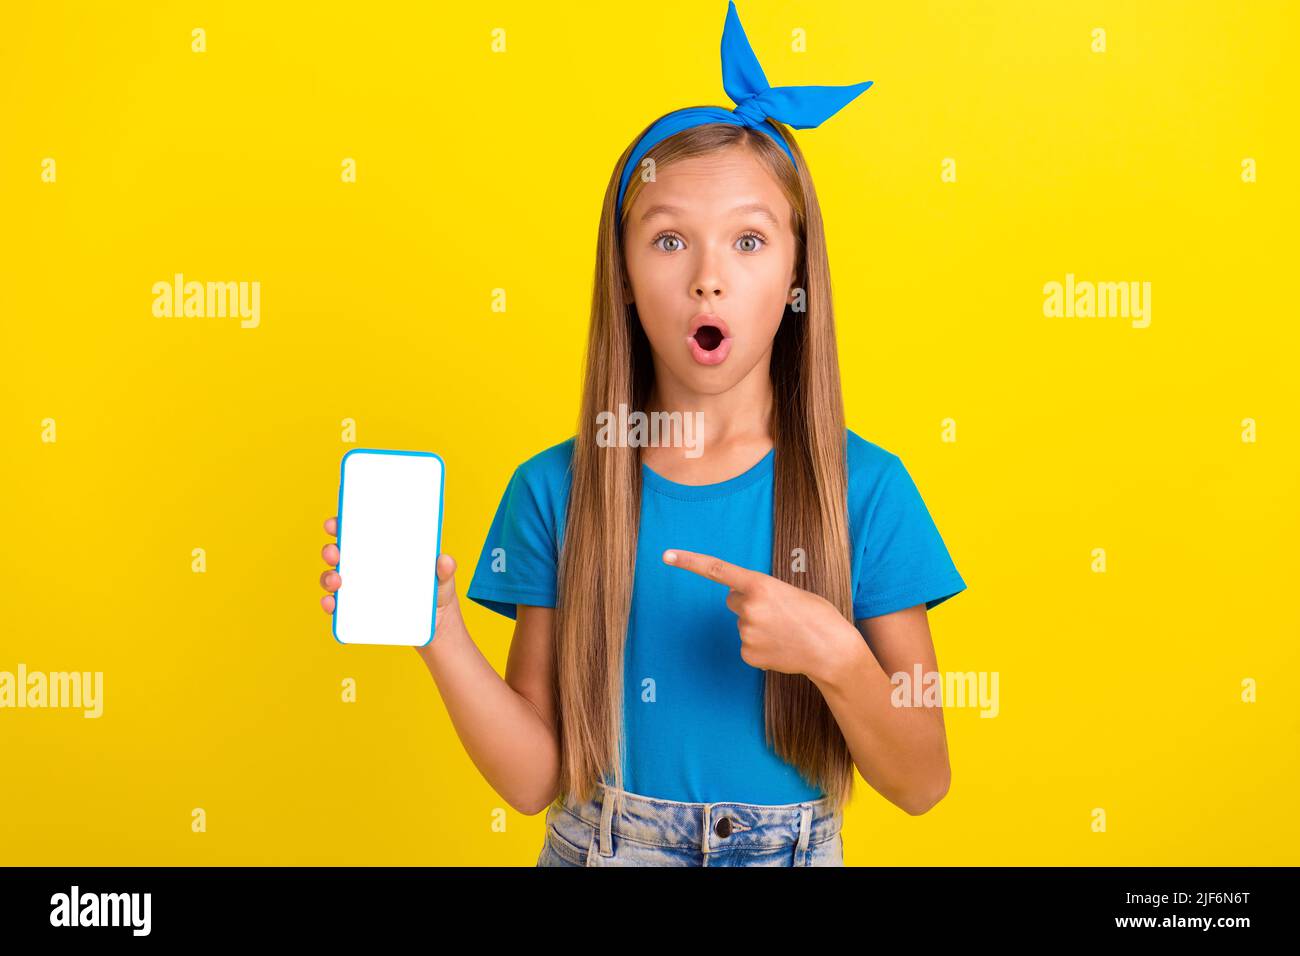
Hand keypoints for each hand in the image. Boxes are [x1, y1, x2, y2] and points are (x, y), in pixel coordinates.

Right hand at [319, 515, 460, 631]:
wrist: (435, 626)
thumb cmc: (436, 591)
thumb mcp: (443, 578)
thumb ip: (445, 569)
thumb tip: (445, 560)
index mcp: (383, 549)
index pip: (358, 530)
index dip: (342, 523)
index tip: (335, 523)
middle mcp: (366, 565)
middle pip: (340, 552)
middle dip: (330, 549)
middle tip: (334, 553)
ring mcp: (359, 588)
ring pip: (333, 577)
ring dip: (328, 577)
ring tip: (336, 582)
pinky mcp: (357, 610)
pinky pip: (337, 606)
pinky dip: (330, 604)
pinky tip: (332, 604)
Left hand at [662, 548, 860, 684]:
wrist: (832, 650)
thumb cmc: (817, 616)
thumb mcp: (790, 592)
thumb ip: (762, 592)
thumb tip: (741, 604)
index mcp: (760, 585)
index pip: (717, 569)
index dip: (690, 561)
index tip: (667, 555)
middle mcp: (748, 608)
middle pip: (733, 600)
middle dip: (749, 603)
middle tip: (778, 612)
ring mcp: (746, 633)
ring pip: (742, 623)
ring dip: (758, 625)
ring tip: (785, 630)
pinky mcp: (748, 654)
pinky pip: (746, 644)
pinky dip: (760, 645)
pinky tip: (780, 646)